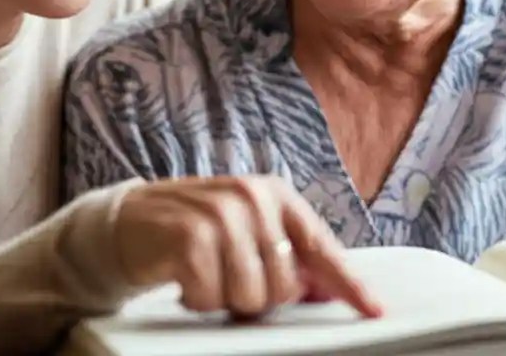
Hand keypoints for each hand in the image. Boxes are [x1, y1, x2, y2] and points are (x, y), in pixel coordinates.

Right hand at [113, 175, 383, 317]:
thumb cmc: (195, 230)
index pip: (322, 248)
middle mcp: (253, 197)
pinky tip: (185, 278)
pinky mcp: (190, 236)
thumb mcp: (248, 233)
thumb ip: (288, 257)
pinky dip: (196, 299)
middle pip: (284, 286)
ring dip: (223, 298)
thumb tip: (324, 290)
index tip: (374, 309)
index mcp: (276, 195)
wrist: (131, 220)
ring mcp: (221, 214)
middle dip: (257, 295)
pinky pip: (210, 297)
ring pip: (249, 296)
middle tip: (229, 277)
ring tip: (206, 274)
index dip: (350, 284)